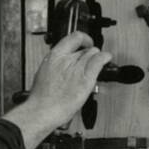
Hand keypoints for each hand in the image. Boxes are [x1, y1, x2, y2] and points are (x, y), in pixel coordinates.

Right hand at [3, 32, 112, 148]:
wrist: (42, 110)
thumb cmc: (41, 98)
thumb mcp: (44, 73)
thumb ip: (56, 66)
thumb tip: (63, 64)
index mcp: (54, 57)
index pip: (73, 38)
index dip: (83, 39)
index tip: (85, 43)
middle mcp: (65, 60)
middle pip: (84, 49)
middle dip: (89, 54)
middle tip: (91, 60)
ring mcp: (76, 68)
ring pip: (93, 53)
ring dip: (97, 57)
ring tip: (99, 62)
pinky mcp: (85, 78)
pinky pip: (99, 61)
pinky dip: (105, 58)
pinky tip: (107, 59)